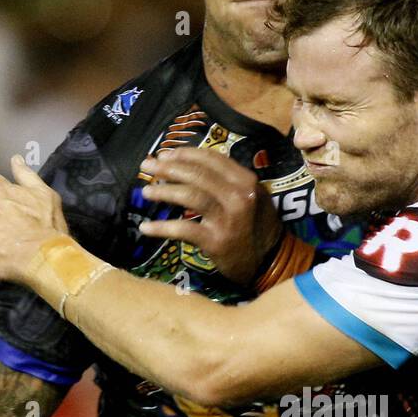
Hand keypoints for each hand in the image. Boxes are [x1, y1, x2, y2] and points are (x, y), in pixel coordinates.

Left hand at [138, 147, 282, 284]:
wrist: (271, 262)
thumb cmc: (258, 227)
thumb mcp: (252, 196)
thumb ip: (229, 181)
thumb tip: (191, 167)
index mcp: (246, 180)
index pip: (211, 159)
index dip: (185, 154)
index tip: (165, 154)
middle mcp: (238, 196)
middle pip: (197, 175)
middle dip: (168, 168)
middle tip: (147, 167)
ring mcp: (227, 219)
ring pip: (190, 196)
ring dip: (163, 192)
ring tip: (146, 192)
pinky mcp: (216, 241)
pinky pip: (184, 229)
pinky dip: (162, 228)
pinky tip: (146, 227)